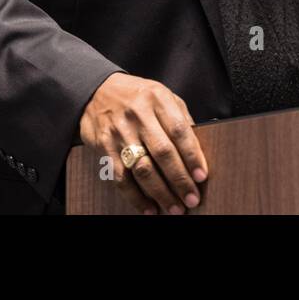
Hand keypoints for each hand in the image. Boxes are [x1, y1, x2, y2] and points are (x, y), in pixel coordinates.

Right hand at [79, 72, 208, 214]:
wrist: (97, 91)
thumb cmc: (138, 96)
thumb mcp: (163, 96)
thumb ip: (180, 119)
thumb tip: (199, 151)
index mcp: (158, 99)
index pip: (179, 130)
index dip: (192, 155)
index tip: (201, 176)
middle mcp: (139, 115)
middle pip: (163, 152)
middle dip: (179, 180)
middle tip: (192, 199)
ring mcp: (120, 131)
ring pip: (142, 168)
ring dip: (160, 193)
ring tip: (174, 208)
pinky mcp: (105, 147)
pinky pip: (121, 177)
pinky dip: (135, 197)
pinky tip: (148, 208)